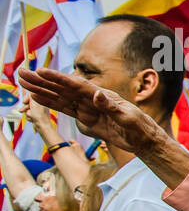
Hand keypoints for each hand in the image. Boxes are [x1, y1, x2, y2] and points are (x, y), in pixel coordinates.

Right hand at [18, 67, 166, 154]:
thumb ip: (111, 107)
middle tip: (22, 73)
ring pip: (60, 97)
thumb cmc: (140, 127)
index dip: (58, 78)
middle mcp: (92, 98)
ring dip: (42, 89)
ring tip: (23, 82)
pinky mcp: (87, 118)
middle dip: (42, 80)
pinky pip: (65, 109)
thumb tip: (96, 94)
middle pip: (63, 87)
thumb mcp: (128, 117)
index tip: (41, 71)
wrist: (144, 139)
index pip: (76, 85)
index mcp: (102, 95)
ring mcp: (88, 108)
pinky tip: (37, 97)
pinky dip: (51, 103)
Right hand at [21, 96, 55, 136]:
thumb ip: (31, 95)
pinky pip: (29, 115)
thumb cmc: (39, 114)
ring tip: (30, 116)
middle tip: (21, 111)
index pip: (32, 96)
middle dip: (25, 107)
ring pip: (28, 110)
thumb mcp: (34, 102)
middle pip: (29, 103)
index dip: (27, 99)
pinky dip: (29, 117)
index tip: (24, 102)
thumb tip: (30, 89)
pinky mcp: (37, 117)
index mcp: (42, 101)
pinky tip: (32, 120)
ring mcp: (39, 111)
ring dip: (27, 113)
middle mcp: (41, 106)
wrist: (41, 126)